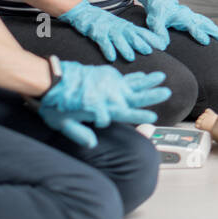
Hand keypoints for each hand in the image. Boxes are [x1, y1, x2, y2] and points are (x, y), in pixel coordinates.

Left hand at [38, 61, 170, 147]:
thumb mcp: (64, 124)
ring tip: (162, 77)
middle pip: (135, 95)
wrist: (50, 78)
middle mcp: (109, 95)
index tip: (153, 117)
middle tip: (167, 92)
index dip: (139, 116)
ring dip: (148, 81)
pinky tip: (142, 75)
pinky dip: (134, 76)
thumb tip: (92, 143)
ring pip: (133, 83)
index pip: (125, 113)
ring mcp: (108, 83)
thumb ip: (79, 134)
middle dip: (152, 95)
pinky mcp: (104, 74)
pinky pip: (123, 76)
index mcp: (102, 109)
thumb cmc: (54, 104)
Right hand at [59, 0, 168, 62]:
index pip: (142, 32)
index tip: (163, 46)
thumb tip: (148, 44)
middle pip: (132, 35)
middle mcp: (120, 28)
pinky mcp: (97, 33)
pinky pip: (103, 42)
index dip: (152, 39)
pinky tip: (111, 58)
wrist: (86, 13)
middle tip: (149, 52)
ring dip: (125, 48)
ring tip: (131, 58)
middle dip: (141, 43)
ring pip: (118, 39)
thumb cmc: (106, 23)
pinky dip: (108, 49)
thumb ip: (133, 34)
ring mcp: (108, 30)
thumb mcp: (122, 27)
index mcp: (127, 27)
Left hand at [139, 0, 217, 44]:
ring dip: (216, 30)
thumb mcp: (154, 20)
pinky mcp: (191, 18)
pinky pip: (204, 23)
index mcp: (181, 16)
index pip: (192, 26)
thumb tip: (164, 44)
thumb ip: (159, 32)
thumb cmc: (157, 8)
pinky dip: (211, 28)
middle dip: (216, 32)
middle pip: (205, 23)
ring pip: (206, 23)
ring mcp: (191, 16)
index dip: (199, 34)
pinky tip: (215, 33)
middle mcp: (188, 16)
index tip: (206, 42)